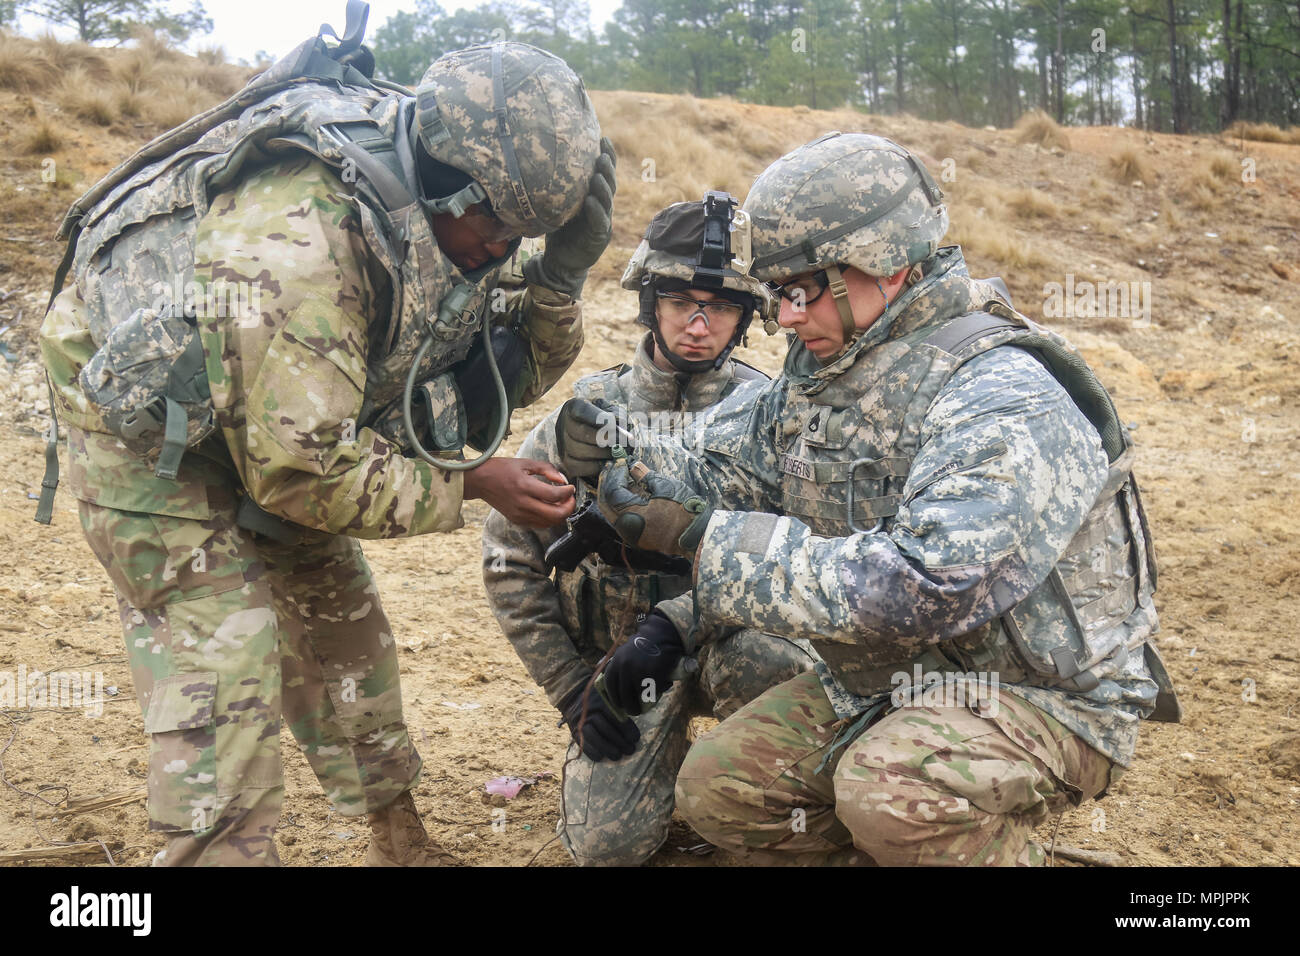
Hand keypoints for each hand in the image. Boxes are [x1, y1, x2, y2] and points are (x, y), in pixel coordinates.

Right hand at [464, 458, 574, 527]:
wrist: (480, 481)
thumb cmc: (501, 469)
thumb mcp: (525, 462)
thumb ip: (547, 469)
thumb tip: (562, 479)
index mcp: (525, 486)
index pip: (555, 495)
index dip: (568, 492)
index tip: (570, 487)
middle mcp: (523, 504)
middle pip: (556, 514)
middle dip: (569, 507)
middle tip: (570, 498)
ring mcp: (520, 515)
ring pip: (550, 522)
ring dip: (560, 514)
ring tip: (560, 502)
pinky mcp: (517, 520)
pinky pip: (540, 524)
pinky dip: (549, 518)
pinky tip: (549, 507)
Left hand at [523, 136, 615, 296]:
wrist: (561, 261)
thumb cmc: (558, 229)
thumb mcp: (558, 203)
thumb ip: (558, 185)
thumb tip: (541, 157)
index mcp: (594, 195)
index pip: (603, 173)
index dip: (607, 156)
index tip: (603, 138)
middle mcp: (601, 206)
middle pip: (608, 183)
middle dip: (608, 167)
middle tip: (602, 152)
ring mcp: (603, 222)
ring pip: (607, 201)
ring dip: (603, 187)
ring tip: (599, 174)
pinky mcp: (599, 237)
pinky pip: (599, 222)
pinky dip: (596, 211)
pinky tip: (590, 201)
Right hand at [555, 397, 625, 478]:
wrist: (599, 435)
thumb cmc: (606, 419)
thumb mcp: (611, 411)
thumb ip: (616, 415)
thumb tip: (619, 427)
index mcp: (574, 406)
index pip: (581, 410)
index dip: (597, 418)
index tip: (612, 424)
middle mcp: (564, 424)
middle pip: (581, 433)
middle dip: (605, 439)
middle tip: (621, 442)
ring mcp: (563, 444)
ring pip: (579, 451)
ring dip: (602, 454)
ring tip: (617, 452)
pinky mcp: (566, 462)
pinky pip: (577, 467)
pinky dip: (595, 467)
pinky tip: (607, 462)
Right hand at [558, 679, 639, 761]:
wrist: (574, 699)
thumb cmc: (598, 701)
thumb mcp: (608, 699)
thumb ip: (619, 708)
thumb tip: (634, 720)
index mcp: (600, 701)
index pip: (615, 716)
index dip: (627, 729)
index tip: (635, 738)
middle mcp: (589, 711)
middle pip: (605, 728)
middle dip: (620, 741)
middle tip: (630, 750)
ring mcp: (580, 722)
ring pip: (593, 736)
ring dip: (607, 748)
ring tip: (618, 756)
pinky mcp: (574, 732)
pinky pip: (582, 743)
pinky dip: (592, 752)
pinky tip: (602, 757)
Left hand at [597, 456, 710, 558]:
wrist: (698, 536)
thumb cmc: (685, 511)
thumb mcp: (666, 487)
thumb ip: (645, 477)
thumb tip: (633, 466)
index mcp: (632, 516)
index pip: (613, 491)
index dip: (615, 474)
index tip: (621, 462)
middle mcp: (626, 528)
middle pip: (606, 503)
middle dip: (607, 483)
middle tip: (612, 467)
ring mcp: (631, 535)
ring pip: (612, 512)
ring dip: (613, 493)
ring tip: (619, 476)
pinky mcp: (638, 537)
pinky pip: (622, 519)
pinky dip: (622, 503)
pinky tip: (629, 490)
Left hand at [601, 612, 685, 716]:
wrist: (661, 635)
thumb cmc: (643, 645)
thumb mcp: (624, 652)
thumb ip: (616, 665)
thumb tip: (603, 674)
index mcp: (615, 663)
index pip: (610, 686)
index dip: (613, 698)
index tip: (618, 704)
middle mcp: (624, 668)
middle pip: (623, 697)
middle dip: (628, 707)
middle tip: (633, 711)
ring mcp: (639, 672)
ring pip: (637, 697)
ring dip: (641, 704)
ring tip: (644, 706)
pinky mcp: (653, 676)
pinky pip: (653, 692)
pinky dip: (658, 692)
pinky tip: (662, 687)